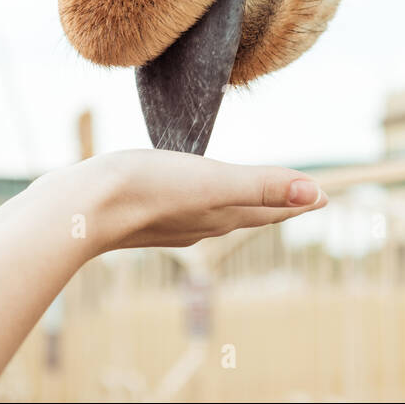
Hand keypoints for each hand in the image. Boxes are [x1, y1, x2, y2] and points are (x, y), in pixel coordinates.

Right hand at [40, 149, 328, 253]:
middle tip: (300, 196)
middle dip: (278, 202)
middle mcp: (203, 222)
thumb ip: (263, 184)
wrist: (78, 209)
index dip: (300, 199)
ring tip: (254, 195)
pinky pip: (186, 206)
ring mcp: (172, 220)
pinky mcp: (144, 213)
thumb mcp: (213, 181)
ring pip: (219, 211)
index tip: (325, 195)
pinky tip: (191, 195)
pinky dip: (203, 198)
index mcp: (223, 213)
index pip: (274, 208)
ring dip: (242, 201)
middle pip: (251, 211)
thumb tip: (318, 194)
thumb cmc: (146, 190)